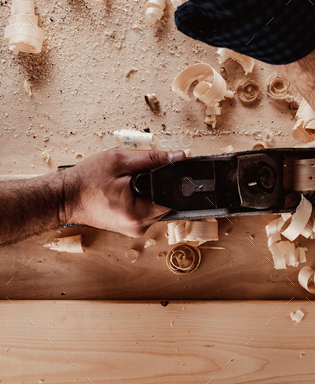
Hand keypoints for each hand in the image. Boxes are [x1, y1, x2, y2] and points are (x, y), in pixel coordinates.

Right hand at [63, 149, 185, 236]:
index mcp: (138, 213)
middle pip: (166, 203)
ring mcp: (134, 229)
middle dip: (158, 186)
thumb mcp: (119, 160)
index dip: (171, 181)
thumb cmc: (85, 180)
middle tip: (136, 176)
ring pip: (157, 207)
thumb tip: (177, 157)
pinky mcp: (130, 227)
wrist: (63, 197)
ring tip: (127, 184)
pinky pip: (146, 211)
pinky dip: (142, 199)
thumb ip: (152, 158)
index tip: (163, 170)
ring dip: (150, 193)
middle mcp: (138, 226)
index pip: (173, 197)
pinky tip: (126, 191)